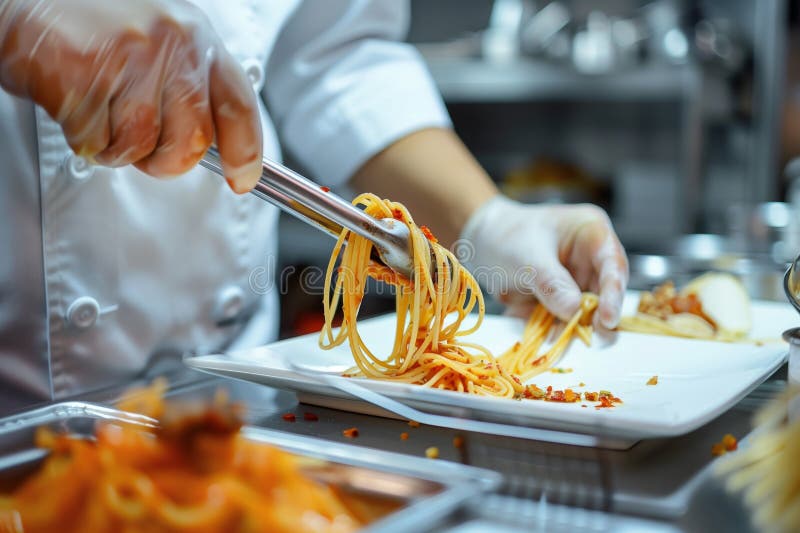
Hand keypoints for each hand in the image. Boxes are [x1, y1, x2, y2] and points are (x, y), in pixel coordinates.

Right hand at [0, 0, 261, 191]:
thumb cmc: (90, 26)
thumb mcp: (158, 42)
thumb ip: (188, 87)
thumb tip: (211, 147)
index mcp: (196, 35)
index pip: (238, 105)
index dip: (246, 151)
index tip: (243, 180)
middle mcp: (172, 42)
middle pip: (192, 141)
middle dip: (165, 160)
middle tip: (141, 146)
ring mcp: (132, 56)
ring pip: (141, 145)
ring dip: (117, 148)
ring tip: (99, 112)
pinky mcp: (89, 74)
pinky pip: (98, 141)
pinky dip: (84, 138)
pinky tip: (74, 104)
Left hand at [459, 195, 628, 328]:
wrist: (480, 241)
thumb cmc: (505, 235)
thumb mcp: (526, 256)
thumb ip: (551, 283)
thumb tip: (575, 310)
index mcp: (591, 233)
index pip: (613, 264)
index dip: (613, 293)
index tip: (606, 319)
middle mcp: (590, 258)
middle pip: (603, 293)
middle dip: (591, 316)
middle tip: (583, 335)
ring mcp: (576, 280)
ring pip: (583, 312)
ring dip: (566, 325)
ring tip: (548, 329)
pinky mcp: (561, 299)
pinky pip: (562, 319)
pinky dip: (549, 326)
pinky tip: (531, 323)